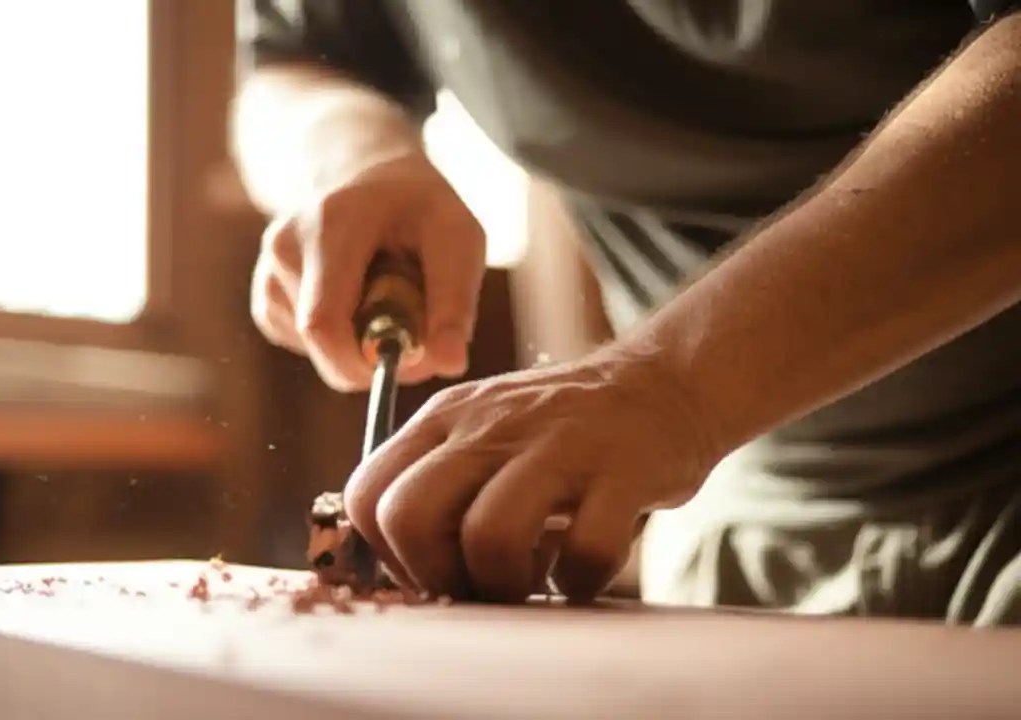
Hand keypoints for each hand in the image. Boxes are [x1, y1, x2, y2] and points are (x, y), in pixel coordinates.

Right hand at [249, 151, 485, 391]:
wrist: (363, 172)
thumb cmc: (418, 205)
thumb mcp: (457, 235)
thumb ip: (455, 299)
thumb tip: (450, 364)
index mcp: (329, 225)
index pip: (323, 322)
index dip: (363, 362)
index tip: (411, 361)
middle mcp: (285, 247)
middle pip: (318, 343)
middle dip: (371, 357)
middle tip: (414, 331)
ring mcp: (269, 272)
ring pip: (314, 349)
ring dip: (358, 345)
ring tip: (384, 297)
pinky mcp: (266, 295)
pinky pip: (304, 345)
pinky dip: (338, 340)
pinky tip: (355, 300)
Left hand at [342, 347, 720, 602]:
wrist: (661, 384)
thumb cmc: (558, 432)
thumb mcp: (479, 431)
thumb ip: (432, 482)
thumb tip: (392, 568)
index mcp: (444, 419)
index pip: (365, 494)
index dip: (387, 554)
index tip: (431, 569)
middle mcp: (489, 426)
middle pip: (408, 516)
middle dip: (434, 575)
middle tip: (475, 584)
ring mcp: (557, 446)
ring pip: (488, 536)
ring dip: (504, 584)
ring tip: (529, 582)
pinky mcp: (621, 471)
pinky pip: (585, 550)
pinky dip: (579, 581)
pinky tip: (581, 572)